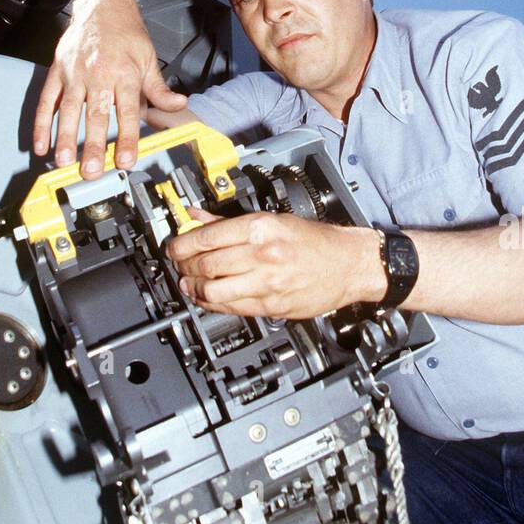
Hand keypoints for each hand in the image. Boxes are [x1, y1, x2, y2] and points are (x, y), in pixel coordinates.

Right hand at [32, 0, 187, 177]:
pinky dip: (42, 123)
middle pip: (96, 114)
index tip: (127, 160)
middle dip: (93, 144)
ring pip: (70, 109)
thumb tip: (179, 104)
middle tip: (91, 170)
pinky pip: (48, 100)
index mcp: (125, 73)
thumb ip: (159, 88)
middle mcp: (99, 73)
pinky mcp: (57, 71)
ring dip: (65, 137)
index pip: (128, 111)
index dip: (128, 138)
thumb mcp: (148, 59)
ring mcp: (75, 72)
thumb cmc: (127, 35)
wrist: (103, 8)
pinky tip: (41, 144)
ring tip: (64, 161)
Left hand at [167, 205, 385, 318]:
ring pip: (213, 289)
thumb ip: (230, 221)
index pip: (206, 237)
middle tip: (179, 265)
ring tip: (189, 284)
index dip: (181, 245)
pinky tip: (207, 298)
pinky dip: (212, 303)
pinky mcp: (272, 305)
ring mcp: (267, 282)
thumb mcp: (273, 220)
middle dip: (184, 267)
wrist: (349, 263)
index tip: (173, 247)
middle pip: (205, 264)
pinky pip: (232, 307)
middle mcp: (262, 253)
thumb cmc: (316, 241)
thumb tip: (197, 216)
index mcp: (260, 227)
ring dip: (194, 288)